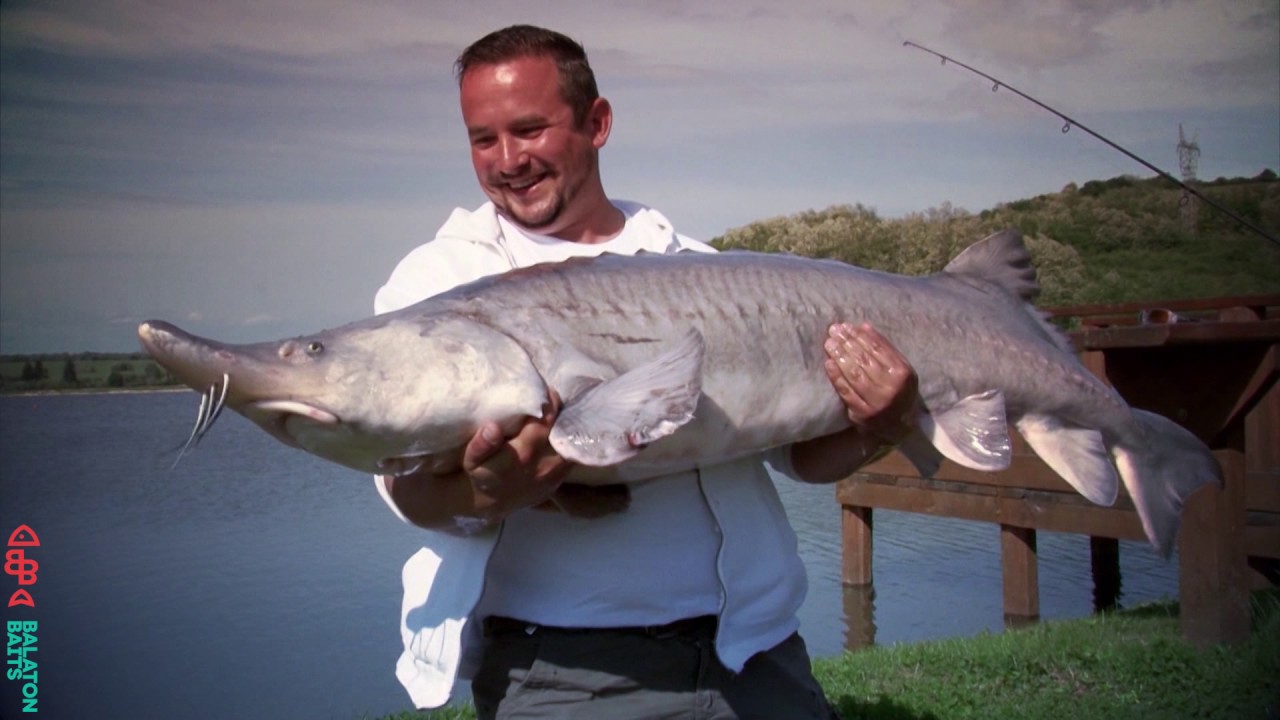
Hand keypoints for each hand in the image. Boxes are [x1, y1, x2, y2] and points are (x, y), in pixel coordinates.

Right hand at [463, 393, 572, 520]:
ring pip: (569, 443)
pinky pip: (570, 455)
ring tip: (556, 411)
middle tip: (551, 396)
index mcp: (522, 455)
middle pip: (561, 431)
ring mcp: (554, 475)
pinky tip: (558, 431)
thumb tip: (492, 428)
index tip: (545, 390)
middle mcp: (543, 465)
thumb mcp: (472, 461)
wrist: (491, 502)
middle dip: (558, 411)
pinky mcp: (560, 480)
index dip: (548, 405)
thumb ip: (481, 445)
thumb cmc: (481, 474)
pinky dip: (566, 441)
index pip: (543, 424)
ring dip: (565, 426)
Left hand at [822, 322, 918, 444]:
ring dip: (839, 356)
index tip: (846, 326)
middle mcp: (891, 387)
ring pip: (854, 374)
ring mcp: (876, 402)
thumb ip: (885, 349)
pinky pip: (846, 391)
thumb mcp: (900, 369)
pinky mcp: (862, 413)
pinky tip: (828, 364)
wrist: (899, 426)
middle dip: (847, 343)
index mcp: (903, 373)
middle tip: (834, 331)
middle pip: (865, 360)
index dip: (860, 336)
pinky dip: (836, 376)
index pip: (878, 349)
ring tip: (829, 343)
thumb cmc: (898, 391)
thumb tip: (863, 327)